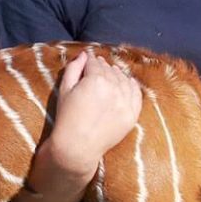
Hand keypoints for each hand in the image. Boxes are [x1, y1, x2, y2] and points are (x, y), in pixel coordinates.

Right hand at [46, 51, 142, 176]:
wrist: (77, 147)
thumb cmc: (67, 118)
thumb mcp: (64, 90)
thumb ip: (73, 68)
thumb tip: (84, 54)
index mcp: (95, 79)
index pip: (94, 63)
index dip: (90, 60)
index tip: (88, 60)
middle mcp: (113, 87)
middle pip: (109, 70)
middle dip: (102, 67)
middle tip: (98, 66)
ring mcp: (125, 101)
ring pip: (123, 79)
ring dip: (117, 74)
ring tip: (111, 73)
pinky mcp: (132, 114)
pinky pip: (136, 94)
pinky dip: (132, 86)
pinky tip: (128, 82)